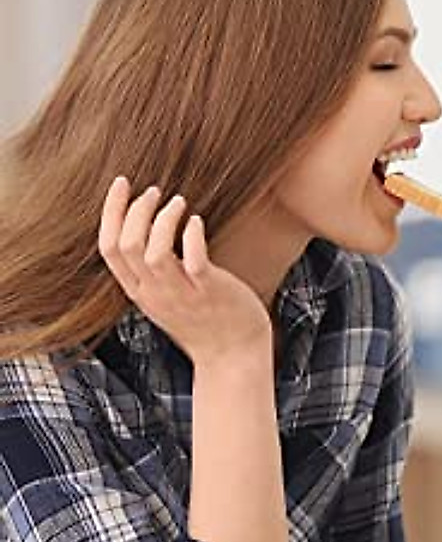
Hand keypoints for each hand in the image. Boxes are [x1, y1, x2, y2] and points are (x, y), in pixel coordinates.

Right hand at [98, 177, 270, 367]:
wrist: (234, 357)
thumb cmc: (205, 321)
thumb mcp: (165, 298)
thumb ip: (151, 272)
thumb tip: (147, 230)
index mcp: (139, 292)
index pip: (108, 248)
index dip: (110, 212)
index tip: (121, 184)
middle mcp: (155, 293)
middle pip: (126, 245)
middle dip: (135, 209)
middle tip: (154, 191)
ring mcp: (182, 294)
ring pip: (155, 251)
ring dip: (162, 219)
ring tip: (178, 201)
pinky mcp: (210, 293)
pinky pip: (194, 260)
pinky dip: (191, 235)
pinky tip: (197, 221)